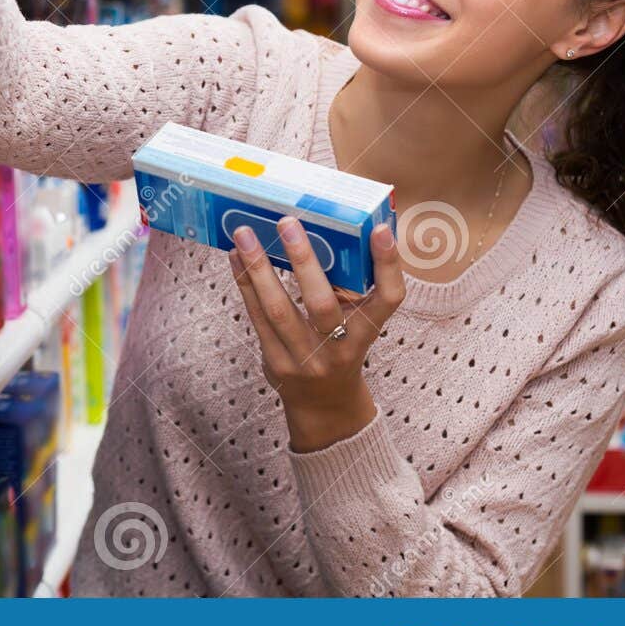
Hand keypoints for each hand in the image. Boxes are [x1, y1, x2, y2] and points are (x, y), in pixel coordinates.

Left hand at [229, 219, 405, 451]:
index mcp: (369, 330)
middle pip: (322, 303)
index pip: (389, 297)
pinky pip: (257, 318)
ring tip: (244, 234)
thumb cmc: (341, 345)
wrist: (324, 403)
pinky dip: (245, 284)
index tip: (381, 229)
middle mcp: (341, 347)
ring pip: (279, 310)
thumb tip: (326, 230)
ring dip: (259, 268)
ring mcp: (307, 359)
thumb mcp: (356, 322)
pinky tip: (235, 258)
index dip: (388, 265)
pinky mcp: (277, 362)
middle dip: (304, 260)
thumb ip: (348, 286)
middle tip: (287, 222)